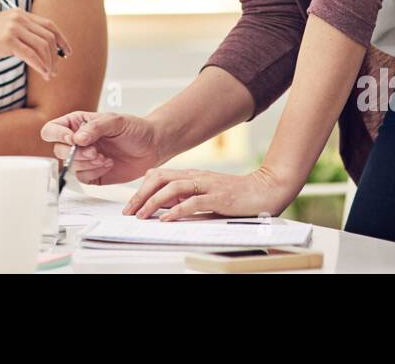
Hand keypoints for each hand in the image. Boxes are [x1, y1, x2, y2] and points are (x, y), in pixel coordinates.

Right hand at [0, 9, 70, 79]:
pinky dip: (40, 66)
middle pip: (48, 36)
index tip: (66, 52)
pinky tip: (42, 74)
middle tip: (55, 70)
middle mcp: (17, 17)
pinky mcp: (7, 40)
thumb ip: (17, 34)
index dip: (61, 39)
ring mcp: (12, 27)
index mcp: (17, 13)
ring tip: (48, 75)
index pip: (48, 25)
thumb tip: (35, 48)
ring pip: (42, 46)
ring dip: (49, 63)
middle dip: (55, 55)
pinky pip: (31, 55)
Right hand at [39, 111, 163, 184]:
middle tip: (95, 151)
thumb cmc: (135, 129)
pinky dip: (94, 173)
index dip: (58, 135)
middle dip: (77, 154)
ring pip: (69, 166)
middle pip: (58, 151)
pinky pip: (82, 178)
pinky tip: (108, 165)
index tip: (74, 139)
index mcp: (78, 123)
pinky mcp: (93, 173)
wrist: (152, 146)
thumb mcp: (116, 121)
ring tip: (105, 158)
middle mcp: (78, 141)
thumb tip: (77, 138)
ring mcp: (84, 158)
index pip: (52, 129)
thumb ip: (95, 127)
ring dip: (87, 164)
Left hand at [123, 166, 297, 220]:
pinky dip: (177, 210)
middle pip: (161, 179)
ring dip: (154, 202)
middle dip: (141, 195)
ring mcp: (208, 185)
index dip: (141, 188)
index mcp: (192, 175)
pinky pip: (193, 202)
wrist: (265, 190)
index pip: (159, 175)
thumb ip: (187, 197)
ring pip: (173, 188)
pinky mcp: (218, 197)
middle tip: (129, 210)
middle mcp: (197, 177)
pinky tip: (166, 218)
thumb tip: (164, 206)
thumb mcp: (207, 194)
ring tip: (142, 215)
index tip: (130, 204)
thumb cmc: (236, 195)